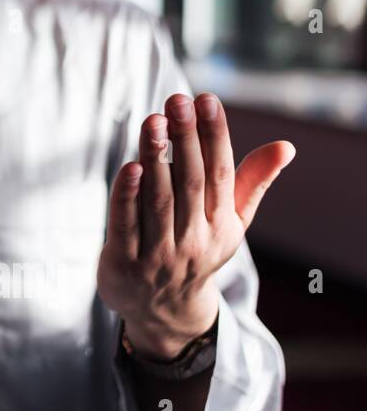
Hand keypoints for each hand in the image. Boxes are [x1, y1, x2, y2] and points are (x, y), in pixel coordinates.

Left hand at [98, 92, 295, 358]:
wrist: (164, 311)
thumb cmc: (197, 248)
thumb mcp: (229, 221)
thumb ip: (252, 182)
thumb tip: (286, 146)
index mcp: (221, 225)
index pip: (220, 173)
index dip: (214, 135)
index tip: (206, 99)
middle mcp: (194, 240)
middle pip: (189, 182)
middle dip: (185, 139)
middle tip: (177, 100)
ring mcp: (158, 254)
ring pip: (159, 200)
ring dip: (156, 158)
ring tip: (152, 120)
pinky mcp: (124, 263)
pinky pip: (126, 224)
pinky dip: (127, 196)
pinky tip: (129, 166)